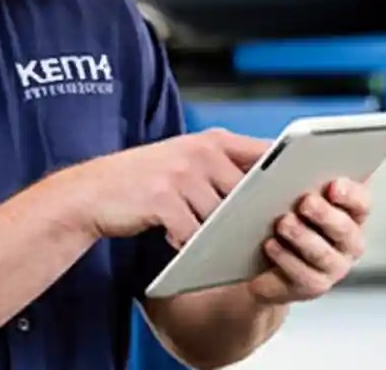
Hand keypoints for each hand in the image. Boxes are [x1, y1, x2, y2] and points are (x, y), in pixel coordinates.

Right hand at [63, 128, 269, 247]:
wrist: (94, 191)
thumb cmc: (144, 180)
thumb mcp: (186, 160)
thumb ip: (222, 167)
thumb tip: (268, 193)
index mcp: (212, 140)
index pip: (264, 154)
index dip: (281, 178)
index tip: (291, 198)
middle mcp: (200, 152)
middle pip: (246, 195)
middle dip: (246, 220)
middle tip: (245, 237)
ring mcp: (182, 174)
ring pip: (220, 219)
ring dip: (212, 236)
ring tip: (198, 237)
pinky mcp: (164, 199)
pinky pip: (192, 234)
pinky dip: (186, 244)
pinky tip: (172, 236)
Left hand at [248, 178, 370, 304]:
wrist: (260, 263)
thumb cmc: (279, 218)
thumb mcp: (287, 190)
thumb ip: (297, 174)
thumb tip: (292, 156)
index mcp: (349, 212)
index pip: (361, 201)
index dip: (351, 193)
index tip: (333, 185)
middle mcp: (348, 241)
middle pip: (345, 228)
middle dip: (325, 214)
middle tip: (306, 201)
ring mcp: (333, 266)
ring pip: (323, 253)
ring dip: (302, 236)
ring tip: (283, 223)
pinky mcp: (313, 285)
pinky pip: (302, 274)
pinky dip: (285, 258)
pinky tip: (271, 244)